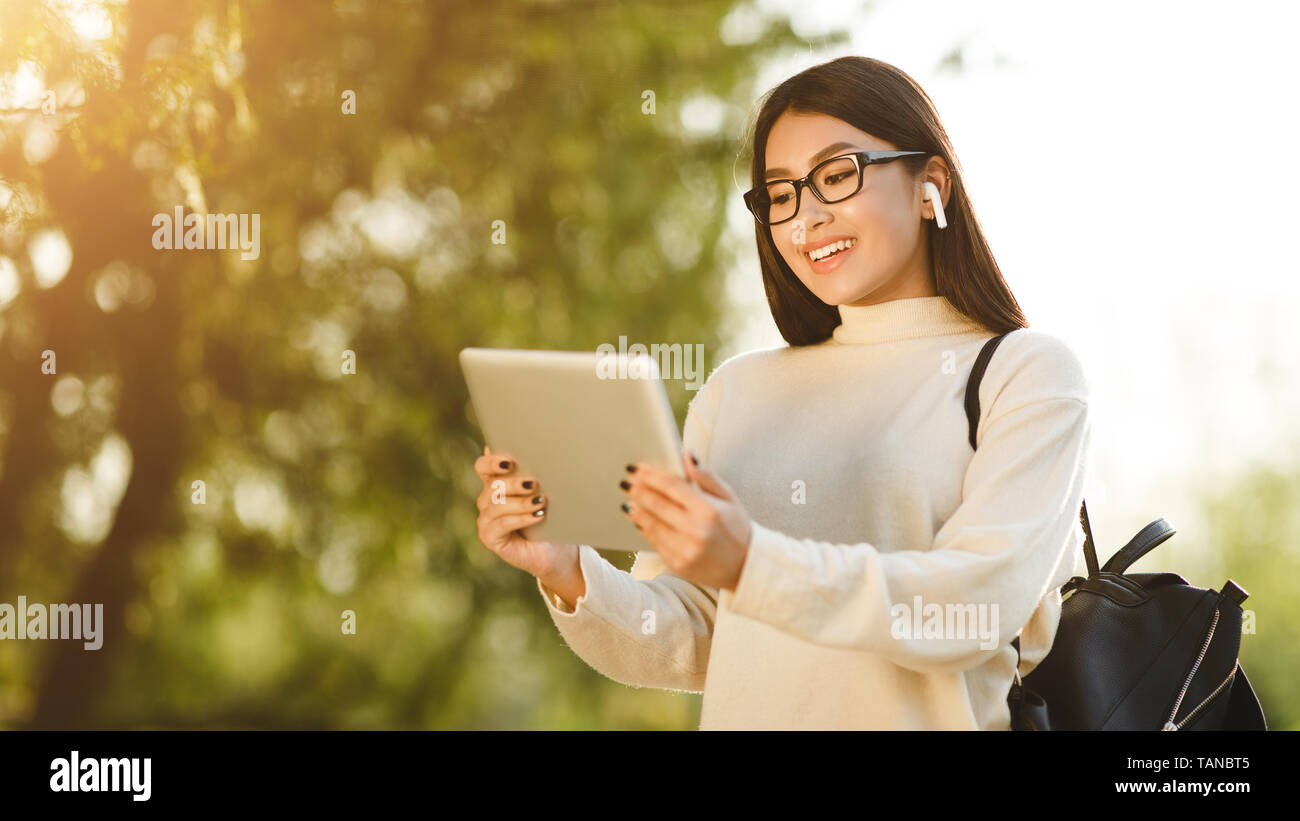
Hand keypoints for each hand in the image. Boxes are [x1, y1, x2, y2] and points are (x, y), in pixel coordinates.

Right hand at [473, 445, 580, 586]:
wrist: (557, 550)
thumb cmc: (551, 518)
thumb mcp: (544, 492)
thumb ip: (534, 473)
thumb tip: (533, 447)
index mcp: (495, 485)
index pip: (482, 466)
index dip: (492, 462)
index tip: (511, 461)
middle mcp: (487, 501)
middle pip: (493, 485)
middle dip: (514, 483)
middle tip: (534, 483)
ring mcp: (486, 521)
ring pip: (497, 505)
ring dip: (521, 502)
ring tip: (541, 502)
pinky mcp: (490, 538)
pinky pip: (501, 524)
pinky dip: (521, 519)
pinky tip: (537, 516)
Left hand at [620, 448, 751, 590]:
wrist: (746, 567)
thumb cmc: (737, 527)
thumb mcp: (728, 497)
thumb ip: (705, 476)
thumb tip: (684, 454)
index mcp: (709, 511)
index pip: (672, 486)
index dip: (651, 475)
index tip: (637, 467)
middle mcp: (695, 531)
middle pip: (657, 505)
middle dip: (638, 490)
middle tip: (626, 481)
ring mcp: (685, 550)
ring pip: (652, 525)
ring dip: (637, 510)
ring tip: (628, 499)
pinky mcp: (679, 565)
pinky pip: (655, 543)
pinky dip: (645, 529)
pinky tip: (639, 519)